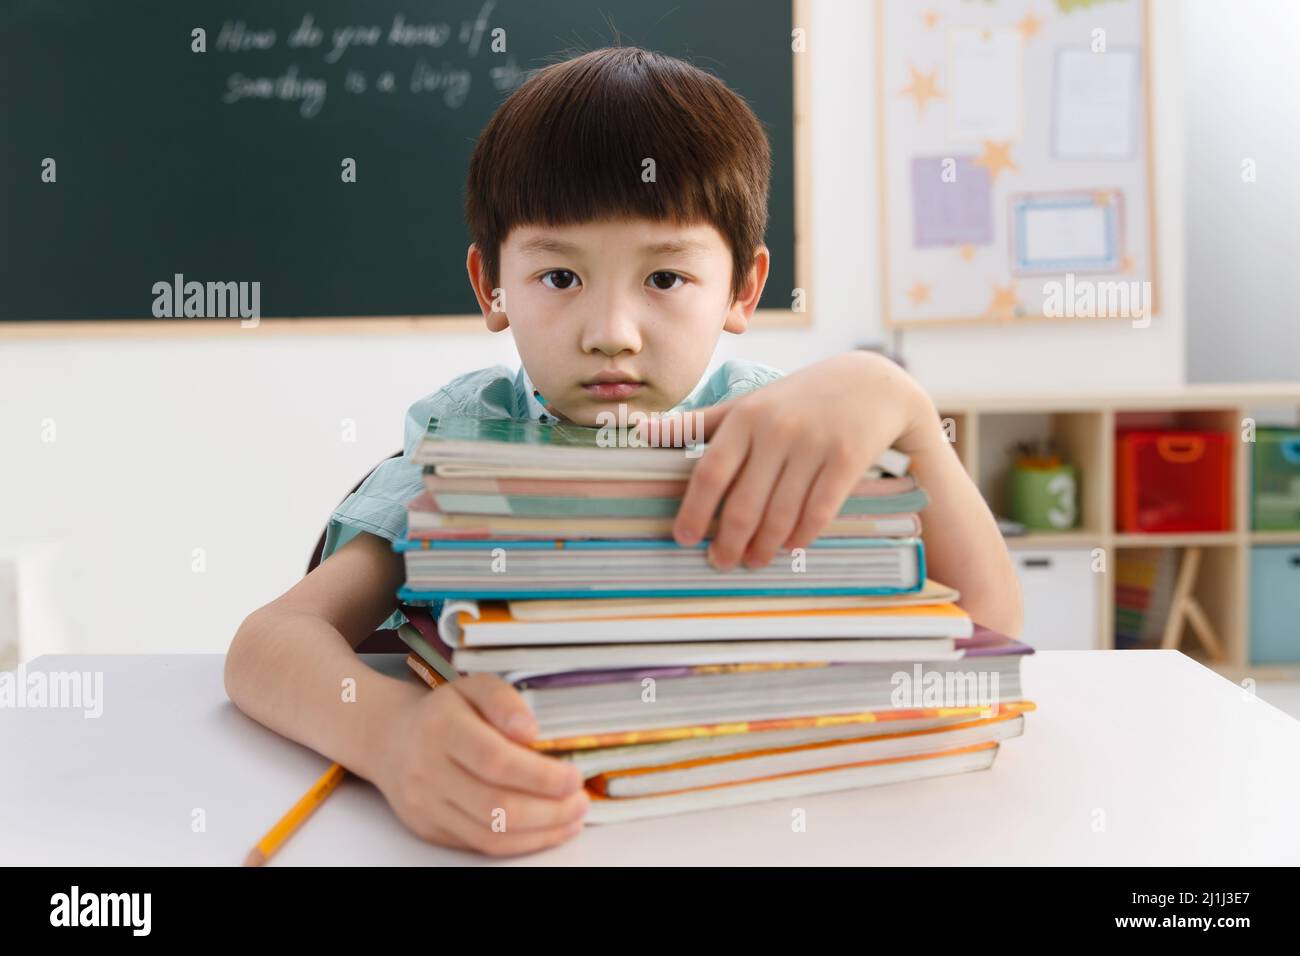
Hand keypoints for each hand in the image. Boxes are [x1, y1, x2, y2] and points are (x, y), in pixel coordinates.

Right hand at [375, 673, 588, 855]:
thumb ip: (505, 701)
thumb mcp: (475, 687)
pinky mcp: (429, 829)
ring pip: (490, 834)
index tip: (575, 776)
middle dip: (550, 810)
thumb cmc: (445, 712)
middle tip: (582, 801)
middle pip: (496, 805)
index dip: (541, 776)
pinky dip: (521, 843)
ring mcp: (426, 805)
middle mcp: (428, 770)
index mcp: (442, 728)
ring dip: (541, 832)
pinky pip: (480, 846)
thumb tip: (531, 732)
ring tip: (573, 817)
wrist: (390, 739)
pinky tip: (548, 830)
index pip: (495, 760)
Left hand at [652, 352, 933, 570]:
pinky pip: (818, 512)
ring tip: (754, 560)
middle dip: (729, 541)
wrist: (870, 383)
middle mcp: (777, 430)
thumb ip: (700, 423)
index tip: (684, 539)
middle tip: (721, 562)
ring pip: (781, 514)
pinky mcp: (847, 459)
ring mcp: (814, 445)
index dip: (694, 512)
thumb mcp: (749, 403)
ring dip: (764, 547)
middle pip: (744, 503)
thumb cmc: (798, 399)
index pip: (710, 473)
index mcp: (745, 416)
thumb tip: (641, 431)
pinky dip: (801, 535)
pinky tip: (791, 546)